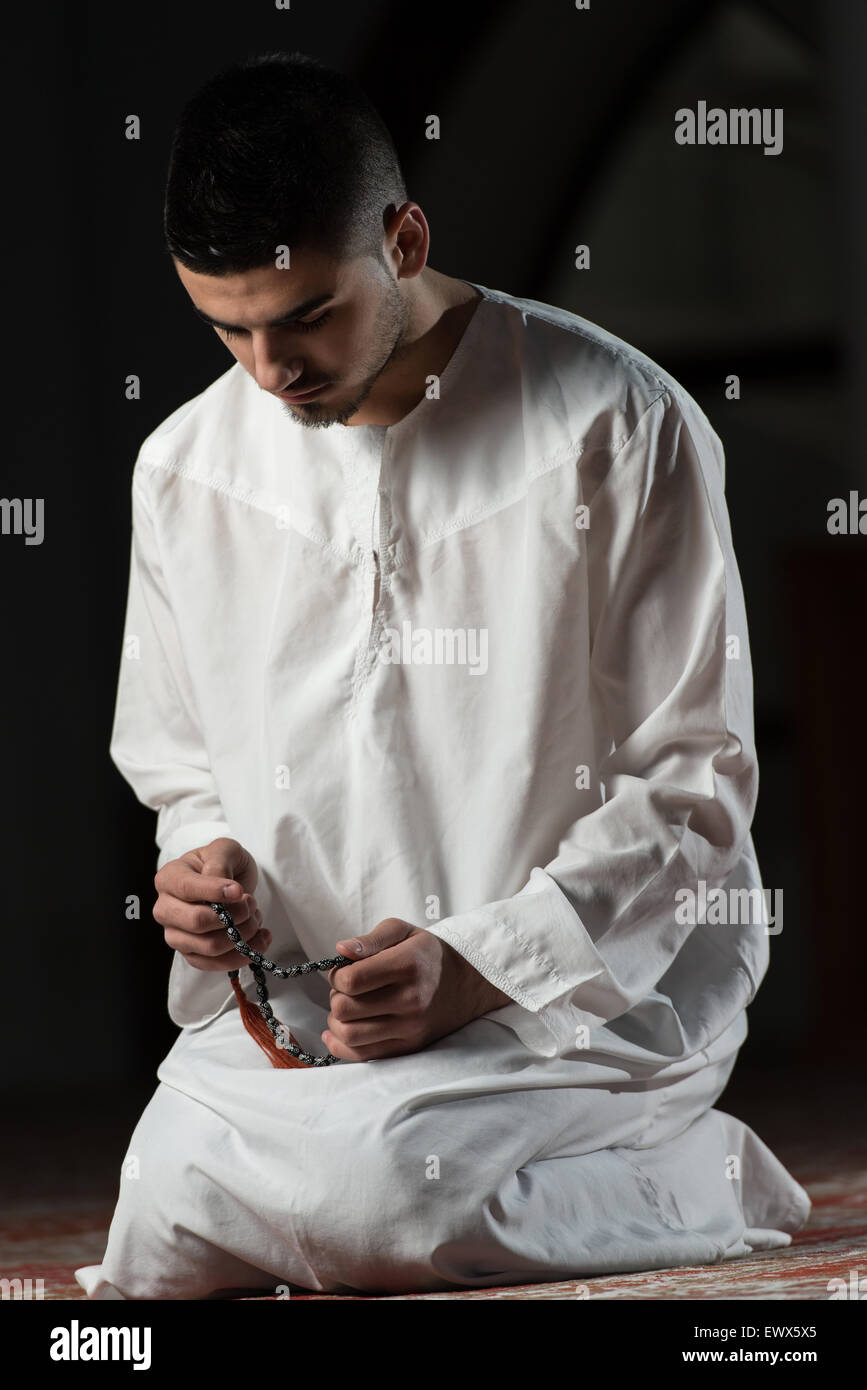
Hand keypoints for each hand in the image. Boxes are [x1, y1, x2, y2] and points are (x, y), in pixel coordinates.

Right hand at [152, 836, 271, 971]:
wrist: (230, 883)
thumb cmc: (223, 863)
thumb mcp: (225, 850)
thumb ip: (220, 862)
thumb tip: (225, 889)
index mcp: (169, 878)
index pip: (187, 888)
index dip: (215, 891)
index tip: (240, 891)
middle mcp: (166, 909)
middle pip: (197, 922)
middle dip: (233, 915)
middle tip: (251, 904)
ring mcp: (176, 935)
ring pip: (210, 947)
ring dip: (242, 935)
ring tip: (255, 918)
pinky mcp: (192, 954)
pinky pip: (215, 965)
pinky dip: (243, 955)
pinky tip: (260, 939)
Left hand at [323, 918, 511, 1060]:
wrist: (464, 982)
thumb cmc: (425, 953)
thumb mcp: (402, 932)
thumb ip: (370, 939)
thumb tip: (340, 950)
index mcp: (407, 966)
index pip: (352, 980)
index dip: (337, 975)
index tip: (343, 971)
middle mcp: (411, 1000)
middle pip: (346, 1009)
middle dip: (336, 997)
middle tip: (346, 990)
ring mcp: (411, 1028)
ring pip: (350, 1035)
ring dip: (337, 1022)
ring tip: (346, 1008)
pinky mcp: (409, 1047)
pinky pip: (363, 1055)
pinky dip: (341, 1045)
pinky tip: (337, 1032)